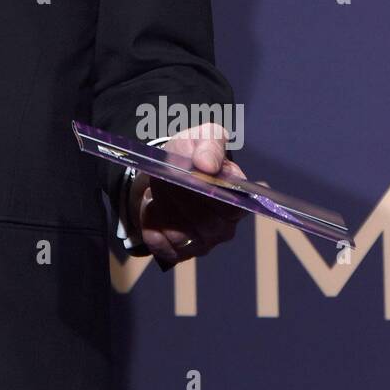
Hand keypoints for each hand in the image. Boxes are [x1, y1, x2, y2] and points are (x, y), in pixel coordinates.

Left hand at [127, 122, 246, 265]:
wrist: (163, 170)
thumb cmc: (189, 154)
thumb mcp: (201, 137)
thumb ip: (210, 145)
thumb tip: (208, 165)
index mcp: (237, 199)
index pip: (233, 208)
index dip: (209, 194)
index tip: (190, 177)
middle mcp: (224, 226)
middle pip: (205, 223)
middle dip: (181, 198)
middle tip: (167, 179)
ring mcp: (203, 242)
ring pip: (181, 235)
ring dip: (165, 211)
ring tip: (160, 191)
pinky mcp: (180, 252)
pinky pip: (163, 247)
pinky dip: (152, 229)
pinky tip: (153, 210)